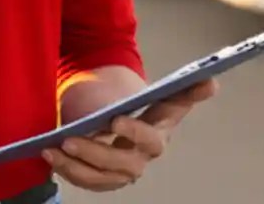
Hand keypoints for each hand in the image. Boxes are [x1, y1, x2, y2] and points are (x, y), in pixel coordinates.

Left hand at [42, 79, 217, 191]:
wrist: (112, 110)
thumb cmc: (135, 101)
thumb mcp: (155, 92)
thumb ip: (184, 89)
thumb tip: (214, 81)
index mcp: (157, 134)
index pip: (151, 139)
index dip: (135, 132)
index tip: (116, 118)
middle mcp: (141, 158)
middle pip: (123, 164)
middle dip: (97, 153)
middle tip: (73, 138)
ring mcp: (120, 172)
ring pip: (101, 177)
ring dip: (77, 165)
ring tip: (55, 147)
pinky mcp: (101, 179)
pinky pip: (85, 181)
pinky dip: (67, 169)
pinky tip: (49, 153)